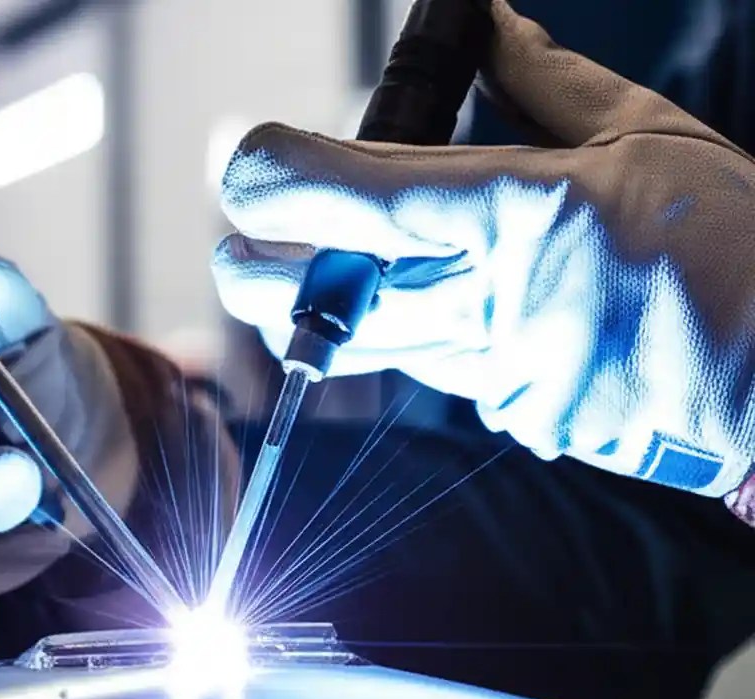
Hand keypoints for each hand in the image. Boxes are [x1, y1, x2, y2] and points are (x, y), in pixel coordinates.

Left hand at [212, 0, 754, 498]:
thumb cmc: (738, 245)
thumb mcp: (652, 136)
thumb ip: (549, 83)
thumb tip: (487, 25)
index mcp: (532, 214)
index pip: (371, 197)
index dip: (286, 179)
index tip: (241, 164)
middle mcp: (503, 302)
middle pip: (331, 301)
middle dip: (258, 277)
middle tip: (233, 251)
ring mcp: (506, 375)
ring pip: (375, 342)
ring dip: (336, 310)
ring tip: (332, 274)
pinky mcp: (518, 419)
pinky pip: (446, 370)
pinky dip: (441, 336)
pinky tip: (481, 310)